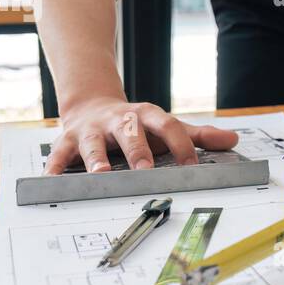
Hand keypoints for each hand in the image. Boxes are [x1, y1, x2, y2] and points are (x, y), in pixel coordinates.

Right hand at [44, 96, 238, 173]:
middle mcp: (119, 121)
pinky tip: (51, 180)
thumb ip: (198, 135)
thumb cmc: (135, 125)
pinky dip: (55, 167)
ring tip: (100, 175)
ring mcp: (92, 130)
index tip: (191, 164)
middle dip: (137, 150)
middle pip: (129, 131)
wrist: (92, 104)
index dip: (180, 143)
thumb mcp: (165, 126)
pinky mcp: (68, 139)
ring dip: (95, 158)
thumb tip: (232, 140)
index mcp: (146, 117)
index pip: (166, 126)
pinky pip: (60, 154)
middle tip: (145, 170)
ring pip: (92, 142)